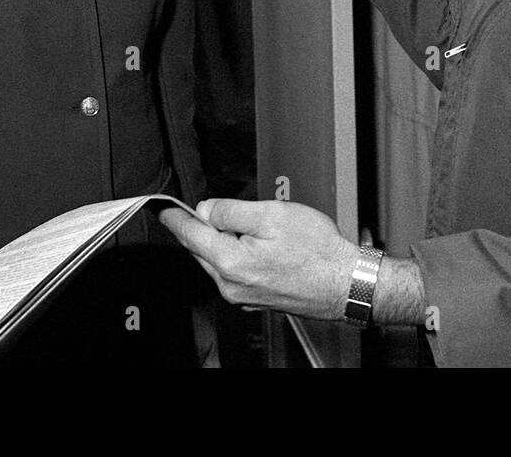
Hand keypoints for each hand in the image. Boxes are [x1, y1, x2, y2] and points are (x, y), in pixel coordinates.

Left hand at [159, 199, 359, 320]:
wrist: (345, 283)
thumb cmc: (317, 251)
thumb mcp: (272, 215)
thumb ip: (232, 211)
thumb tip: (206, 210)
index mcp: (231, 262)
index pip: (190, 236)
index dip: (176, 219)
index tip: (165, 210)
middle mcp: (232, 285)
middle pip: (201, 250)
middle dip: (202, 228)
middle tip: (212, 210)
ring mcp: (243, 296)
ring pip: (218, 262)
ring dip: (222, 242)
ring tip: (250, 227)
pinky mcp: (257, 299)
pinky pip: (234, 273)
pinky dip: (237, 257)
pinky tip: (258, 246)